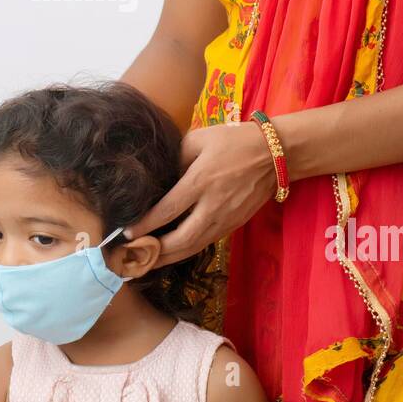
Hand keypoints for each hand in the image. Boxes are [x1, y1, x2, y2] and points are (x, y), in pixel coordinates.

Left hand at [122, 122, 277, 265]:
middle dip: (155, 252)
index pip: (167, 211)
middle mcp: (213, 206)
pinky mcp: (235, 225)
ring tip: (149, 262)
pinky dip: (188, 251)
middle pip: (180, 240)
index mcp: (201, 181)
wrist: (276, 155)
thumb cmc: (234, 141)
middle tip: (134, 256)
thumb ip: (176, 158)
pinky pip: (206, 243)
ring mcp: (226, 219)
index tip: (126, 233)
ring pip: (194, 247)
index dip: (145, 225)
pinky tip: (174, 251)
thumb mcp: (199, 139)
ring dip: (170, 258)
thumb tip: (160, 180)